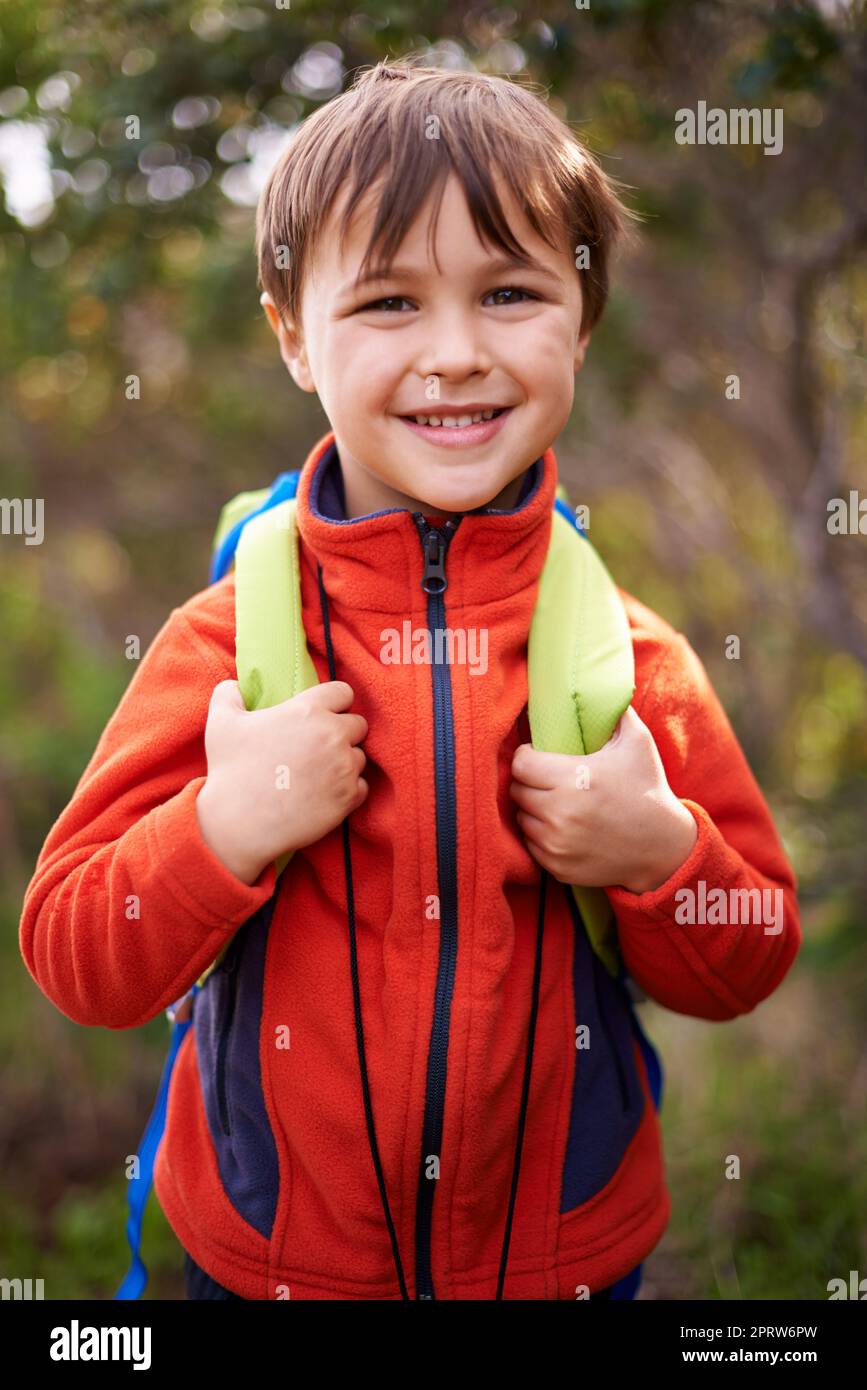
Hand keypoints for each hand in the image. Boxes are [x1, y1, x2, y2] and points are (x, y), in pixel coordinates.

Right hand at [195, 679, 367, 884]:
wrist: (239, 823)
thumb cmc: (230, 771)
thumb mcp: (221, 722)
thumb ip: (229, 693)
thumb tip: (236, 685)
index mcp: (308, 711)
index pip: (343, 692)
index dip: (335, 702)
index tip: (324, 714)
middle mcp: (333, 735)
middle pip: (358, 725)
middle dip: (343, 733)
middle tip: (319, 747)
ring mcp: (344, 767)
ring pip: (359, 757)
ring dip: (345, 762)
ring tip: (318, 774)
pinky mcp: (349, 797)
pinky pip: (362, 786)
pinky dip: (348, 790)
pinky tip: (325, 793)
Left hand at [509, 705, 697, 893]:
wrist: (664, 847)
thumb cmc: (647, 787)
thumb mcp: (637, 742)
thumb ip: (613, 709)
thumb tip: (600, 679)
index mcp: (575, 778)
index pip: (520, 763)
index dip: (527, 756)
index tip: (539, 756)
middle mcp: (561, 813)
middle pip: (516, 790)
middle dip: (529, 781)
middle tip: (547, 778)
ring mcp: (557, 844)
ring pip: (521, 818)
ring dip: (532, 808)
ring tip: (556, 801)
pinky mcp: (558, 867)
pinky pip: (531, 845)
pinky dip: (541, 835)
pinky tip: (562, 826)